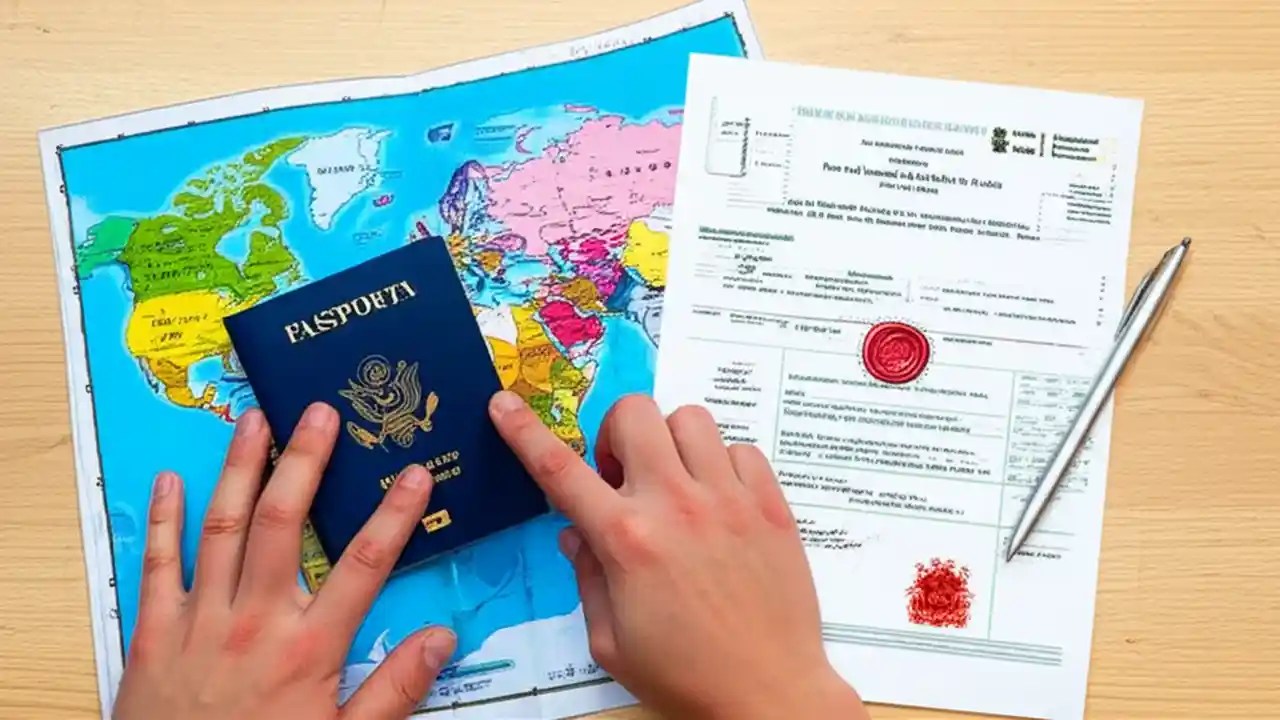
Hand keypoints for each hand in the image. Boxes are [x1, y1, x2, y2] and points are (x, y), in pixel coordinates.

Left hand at [113, 402, 456, 719]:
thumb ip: (395, 690)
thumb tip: (441, 638)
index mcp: (308, 650)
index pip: (362, 566)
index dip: (393, 515)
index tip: (413, 473)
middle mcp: (255, 621)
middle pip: (284, 523)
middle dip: (305, 461)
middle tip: (319, 412)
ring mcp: (199, 621)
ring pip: (222, 528)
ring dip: (240, 469)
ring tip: (253, 421)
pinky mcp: (154, 633)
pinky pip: (156, 565)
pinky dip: (162, 519)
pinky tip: (170, 479)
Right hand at [488, 392, 868, 719]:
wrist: (769, 692)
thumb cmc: (686, 677)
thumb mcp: (611, 641)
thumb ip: (588, 578)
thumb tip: (576, 532)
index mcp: (627, 541)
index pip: (560, 470)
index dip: (524, 431)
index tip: (503, 403)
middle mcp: (675, 506)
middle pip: (634, 413)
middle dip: (616, 432)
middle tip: (624, 475)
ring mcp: (728, 500)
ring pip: (690, 418)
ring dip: (671, 441)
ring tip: (676, 482)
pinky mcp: (770, 505)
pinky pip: (742, 448)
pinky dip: (724, 463)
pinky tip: (719, 501)